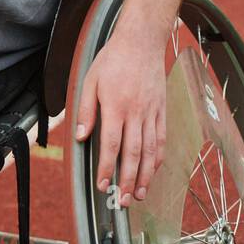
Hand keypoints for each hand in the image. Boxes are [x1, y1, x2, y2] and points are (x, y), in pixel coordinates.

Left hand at [74, 33, 166, 204]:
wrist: (141, 41)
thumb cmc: (112, 60)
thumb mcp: (90, 80)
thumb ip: (86, 110)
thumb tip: (81, 137)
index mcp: (115, 105)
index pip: (111, 144)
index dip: (107, 168)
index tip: (102, 185)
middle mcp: (136, 112)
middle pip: (133, 153)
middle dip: (127, 180)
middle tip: (122, 201)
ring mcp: (151, 112)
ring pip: (150, 151)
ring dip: (144, 176)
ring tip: (137, 195)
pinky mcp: (161, 111)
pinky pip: (161, 140)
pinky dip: (157, 159)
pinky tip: (151, 172)